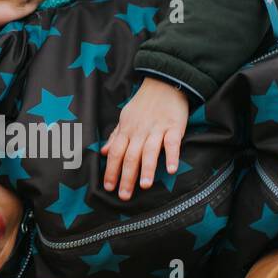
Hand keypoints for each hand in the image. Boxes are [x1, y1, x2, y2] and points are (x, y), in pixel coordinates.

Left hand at [100, 77, 188, 200]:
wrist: (164, 82)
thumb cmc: (144, 103)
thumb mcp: (125, 117)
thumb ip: (115, 136)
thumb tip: (102, 152)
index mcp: (127, 131)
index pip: (115, 153)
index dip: (111, 171)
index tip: (108, 187)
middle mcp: (140, 132)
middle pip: (130, 156)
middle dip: (126, 177)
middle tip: (124, 196)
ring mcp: (157, 129)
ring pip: (150, 151)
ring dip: (147, 169)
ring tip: (144, 186)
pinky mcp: (174, 126)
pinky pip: (172, 143)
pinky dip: (172, 156)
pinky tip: (171, 169)